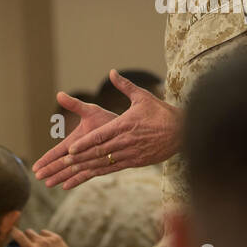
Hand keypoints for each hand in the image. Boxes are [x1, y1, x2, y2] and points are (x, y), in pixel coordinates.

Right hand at [3, 227, 79, 246]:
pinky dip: (44, 238)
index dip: (13, 231)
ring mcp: (49, 239)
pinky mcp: (57, 238)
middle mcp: (40, 242)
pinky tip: (47, 246)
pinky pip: (46, 233)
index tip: (11, 229)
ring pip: (37, 233)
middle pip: (28, 232)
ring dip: (36, 238)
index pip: (19, 235)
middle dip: (26, 237)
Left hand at [32, 70, 180, 189]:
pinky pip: (115, 168)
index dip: (85, 144)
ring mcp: (131, 153)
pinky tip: (89, 174)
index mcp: (124, 125)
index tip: (71, 149)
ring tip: (71, 172)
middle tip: (64, 164)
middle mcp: (126, 141)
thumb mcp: (142, 96)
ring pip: (105, 162)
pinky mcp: (137, 162)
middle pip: (99, 152)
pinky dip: (100, 171)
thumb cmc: (161, 112)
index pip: (101, 136)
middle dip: (80, 158)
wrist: (182, 131)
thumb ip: (124, 86)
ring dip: (87, 167)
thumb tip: (111, 72)